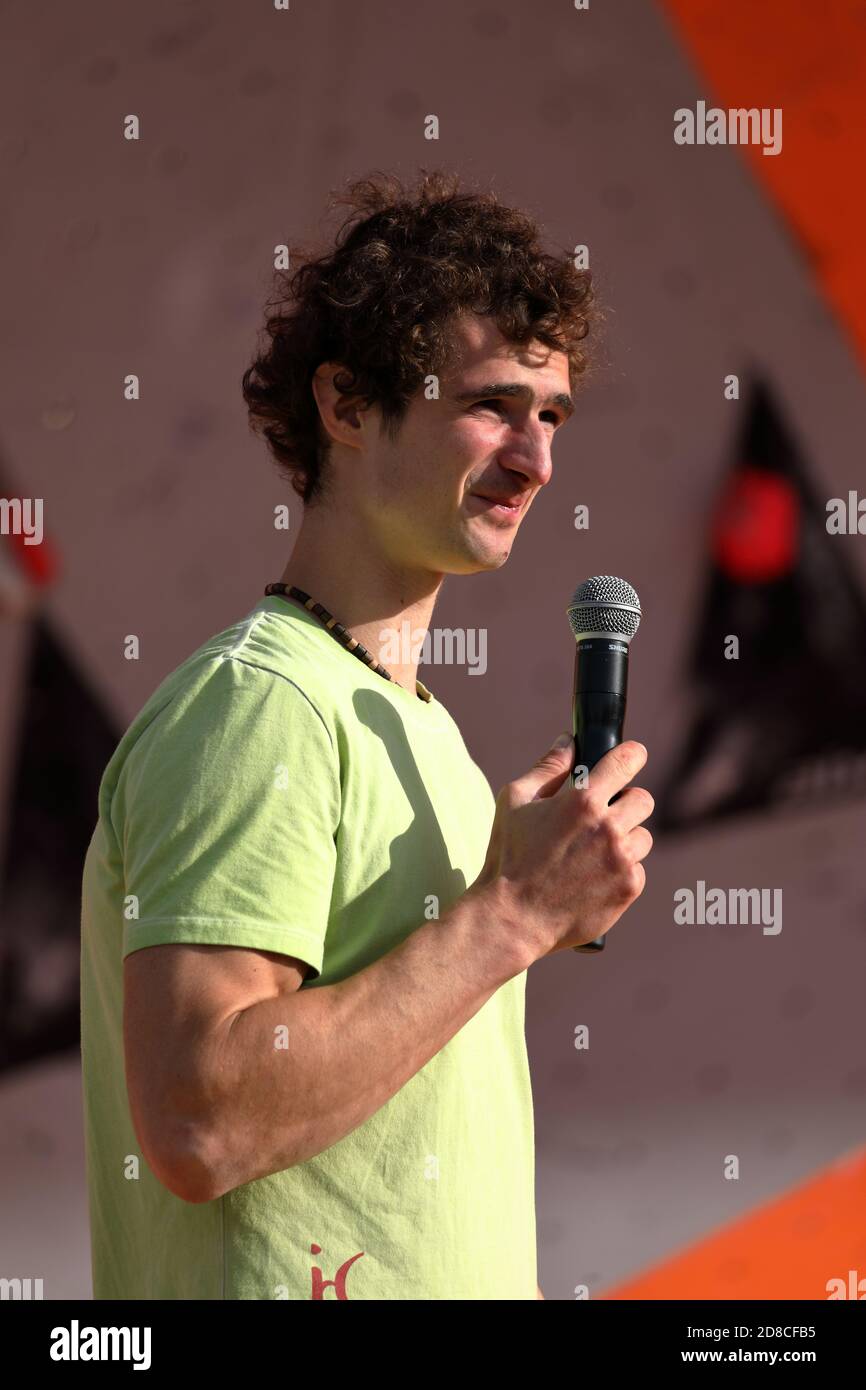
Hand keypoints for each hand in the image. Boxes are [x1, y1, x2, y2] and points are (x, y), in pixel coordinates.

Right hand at [474, 734, 652, 961]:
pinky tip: (593, 878)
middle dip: (626, 802)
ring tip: (593, 854)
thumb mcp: (516, 802)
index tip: (632, 757)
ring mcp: (622, 860)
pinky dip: (621, 871)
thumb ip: (547, 768)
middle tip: (603, 817)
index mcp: (582, 800)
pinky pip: (638, 869)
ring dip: (625, 840)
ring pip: (643, 836)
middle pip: (643, 799)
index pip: (626, 761)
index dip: (633, 755)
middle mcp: (609, 828)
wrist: (512, 918)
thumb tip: (569, 741)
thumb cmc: (509, 857)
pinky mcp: (629, 888)